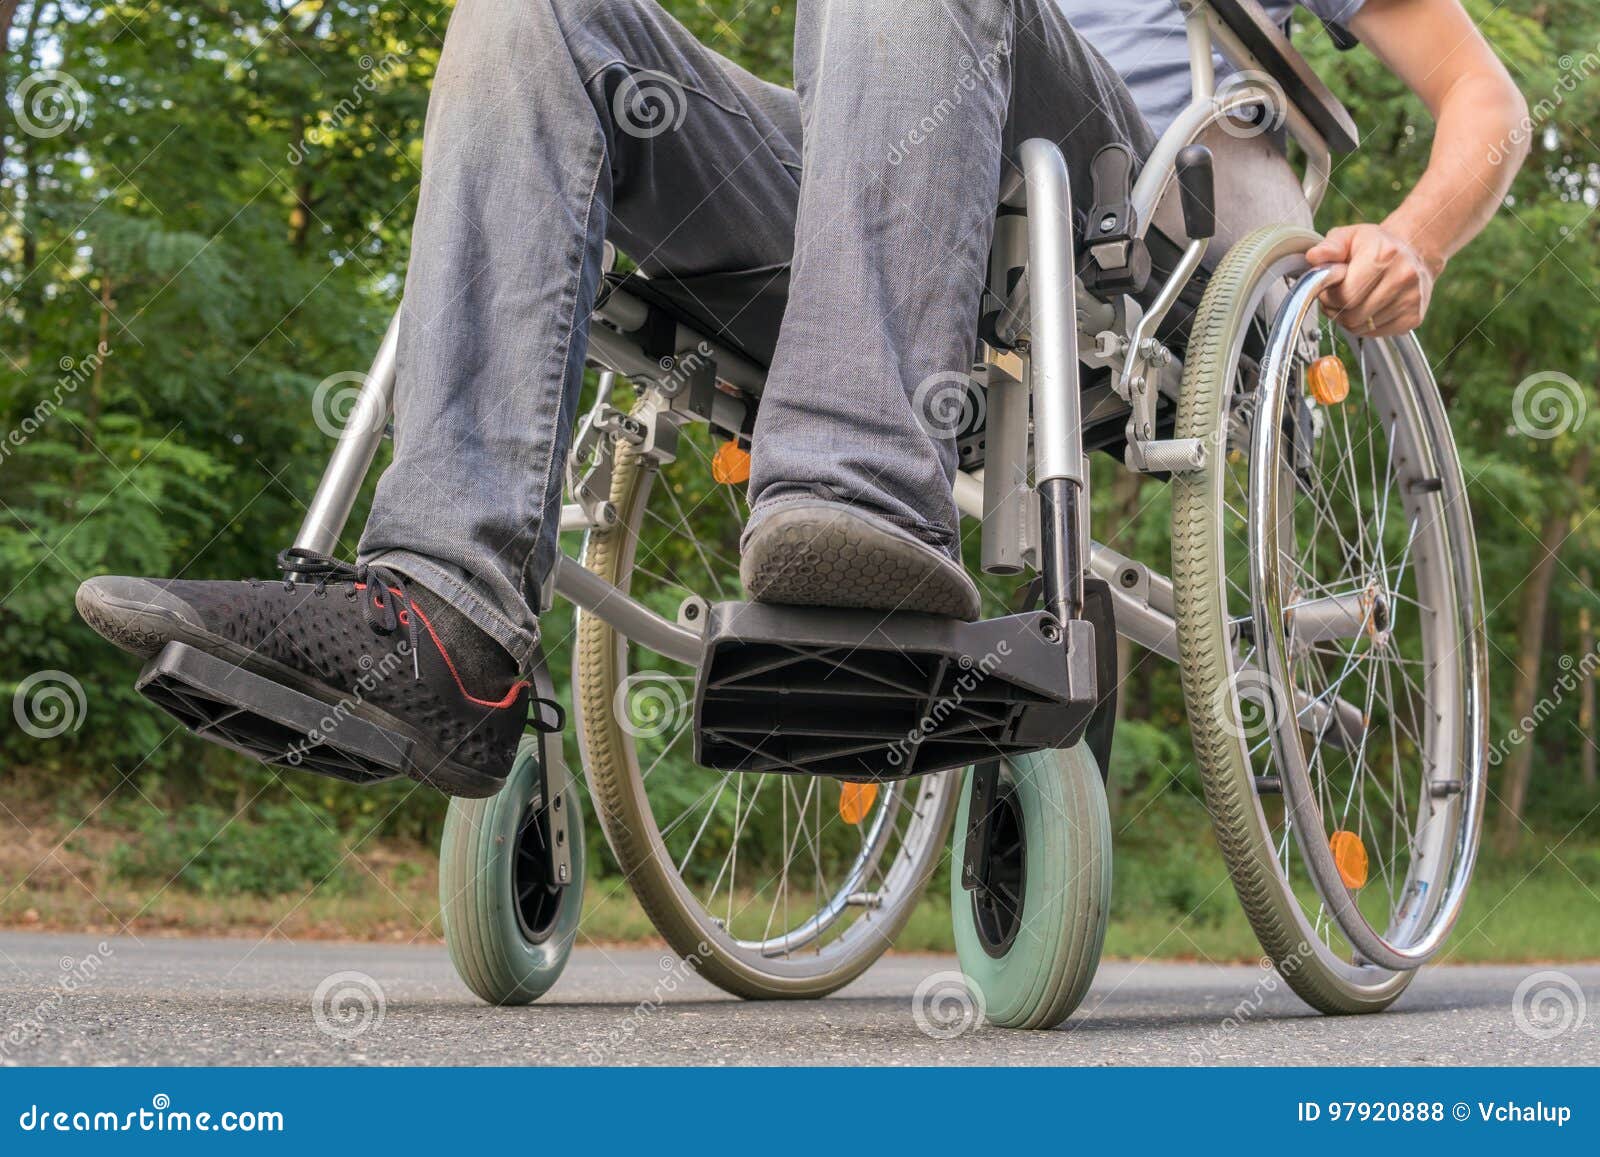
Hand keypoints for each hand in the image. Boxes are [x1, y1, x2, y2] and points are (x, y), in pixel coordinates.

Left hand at [1305, 224, 1441, 337]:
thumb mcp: (1348, 237)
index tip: (1331, 287)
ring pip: (1361, 328)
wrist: (1411, 252)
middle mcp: (1403, 276)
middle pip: (1353, 316)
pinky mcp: (1414, 317)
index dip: (1330, 296)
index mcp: (1385, 255)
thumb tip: (1313, 256)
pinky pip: (1375, 334)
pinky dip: (1365, 326)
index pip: (1346, 296)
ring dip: (1349, 319)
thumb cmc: (1375, 245)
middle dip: (1337, 309)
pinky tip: (1368, 308)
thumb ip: (1329, 247)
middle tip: (1339, 295)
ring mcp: (1412, 299)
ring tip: (1353, 300)